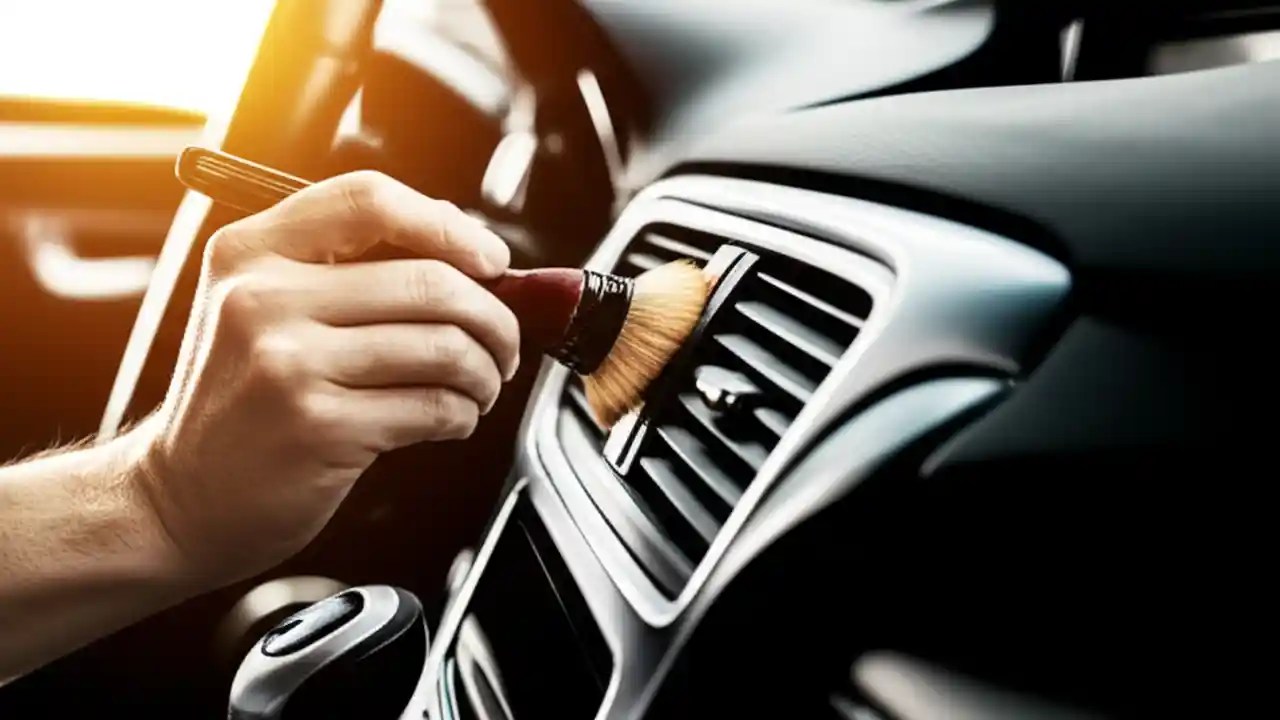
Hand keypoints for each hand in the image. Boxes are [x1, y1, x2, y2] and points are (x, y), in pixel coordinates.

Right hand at [129, 171, 517, 587]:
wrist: (183, 497)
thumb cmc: (243, 399)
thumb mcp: (264, 308)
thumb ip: (348, 267)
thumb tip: (467, 245)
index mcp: (252, 251)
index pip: (371, 200)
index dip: (450, 226)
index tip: (490, 260)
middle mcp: (263, 299)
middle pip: (430, 280)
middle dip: (493, 316)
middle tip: (503, 342)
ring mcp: (289, 364)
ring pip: (444, 346)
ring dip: (485, 372)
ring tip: (480, 385)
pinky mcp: (319, 427)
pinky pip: (433, 406)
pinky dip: (463, 414)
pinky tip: (452, 418)